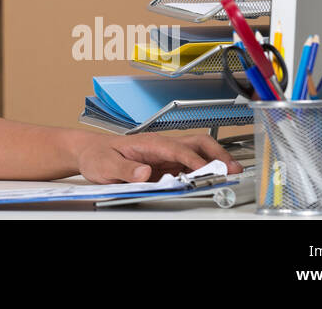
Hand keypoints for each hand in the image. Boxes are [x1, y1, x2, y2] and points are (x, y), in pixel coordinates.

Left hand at [76, 132, 243, 183]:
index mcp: (149, 143)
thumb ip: (125, 169)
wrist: (90, 152)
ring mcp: (165, 155)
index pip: (178, 150)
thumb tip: (145, 172)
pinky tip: (212, 179)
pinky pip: (189, 165)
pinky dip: (204, 171)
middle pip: (196, 143)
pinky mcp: (165, 165)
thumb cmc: (97, 154)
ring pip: (197, 152)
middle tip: (232, 169)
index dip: (195, 160)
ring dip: (215, 161)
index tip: (208, 171)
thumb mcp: (105, 164)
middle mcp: (160, 146)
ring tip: (230, 174)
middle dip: (216, 153)